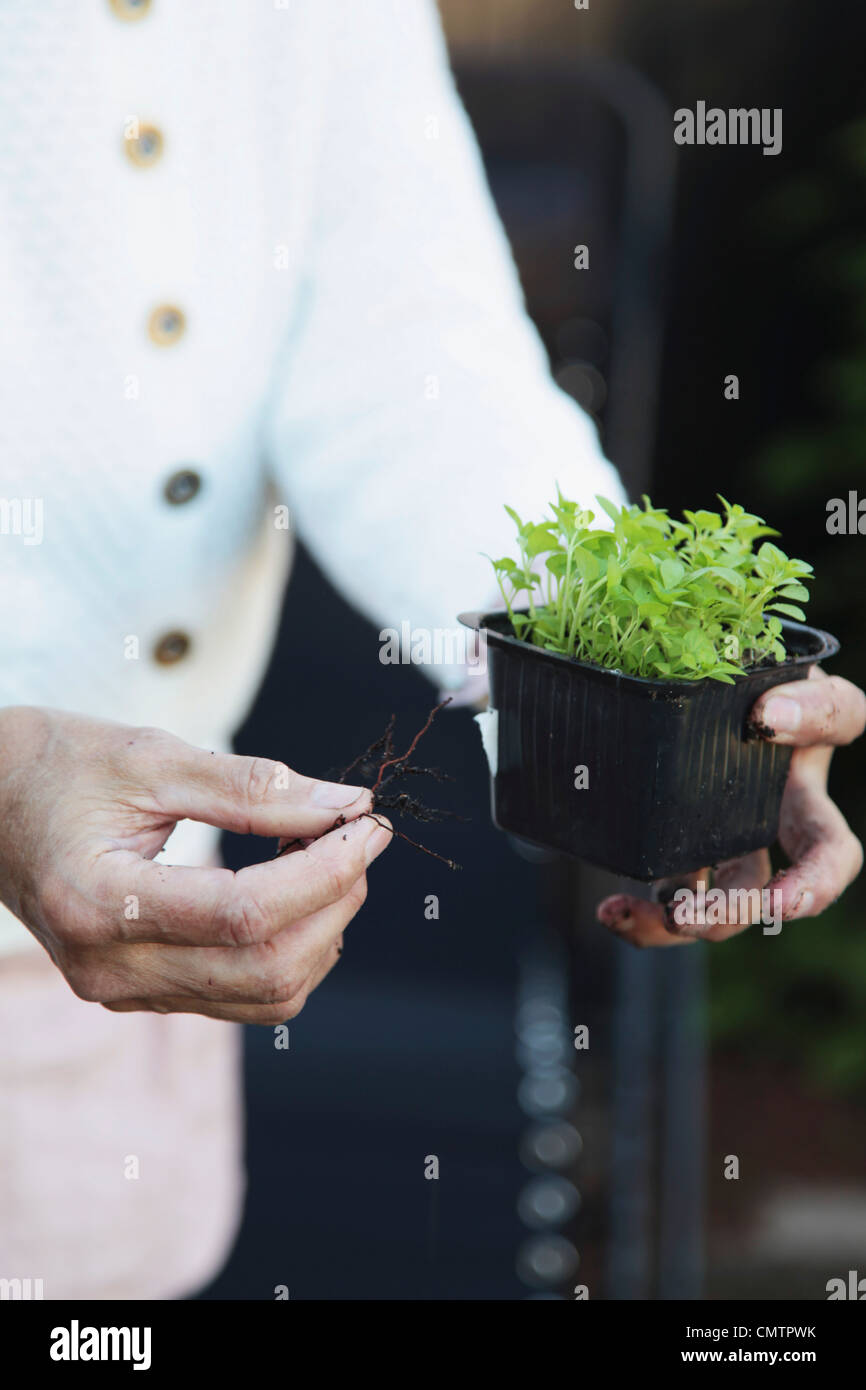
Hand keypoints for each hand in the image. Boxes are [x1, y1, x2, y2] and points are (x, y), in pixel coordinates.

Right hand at [0, 706, 390, 1020]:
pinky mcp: (136, 992)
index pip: (245, 914)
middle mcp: (108, 966)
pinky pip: (238, 995)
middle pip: (265, 969)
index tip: (368, 826)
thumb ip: (252, 787)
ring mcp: (121, 990)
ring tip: (331, 863)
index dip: (324, 873)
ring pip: (262, 997)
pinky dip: (287, 951)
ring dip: (320, 934)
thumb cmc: (56, 766)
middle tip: (360, 840)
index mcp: (99, 903)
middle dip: (335, 904)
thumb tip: (345, 805)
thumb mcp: (152, 757)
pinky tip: (295, 894)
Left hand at [596, 668, 865, 946]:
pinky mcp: (674, 839)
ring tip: (622, 914)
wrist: (709, 658)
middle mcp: (762, 829)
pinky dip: (638, 911)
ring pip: (705, 904)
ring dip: (671, 921)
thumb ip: (811, 699)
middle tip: (688, 916)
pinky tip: (610, 911)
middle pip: (758, 895)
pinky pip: (663, 890)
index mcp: (804, 797)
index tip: (782, 902)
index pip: (831, 852)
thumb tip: (770, 718)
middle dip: (725, 913)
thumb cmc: (768, 674)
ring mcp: (716, 838)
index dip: (815, 885)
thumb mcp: (807, 678)